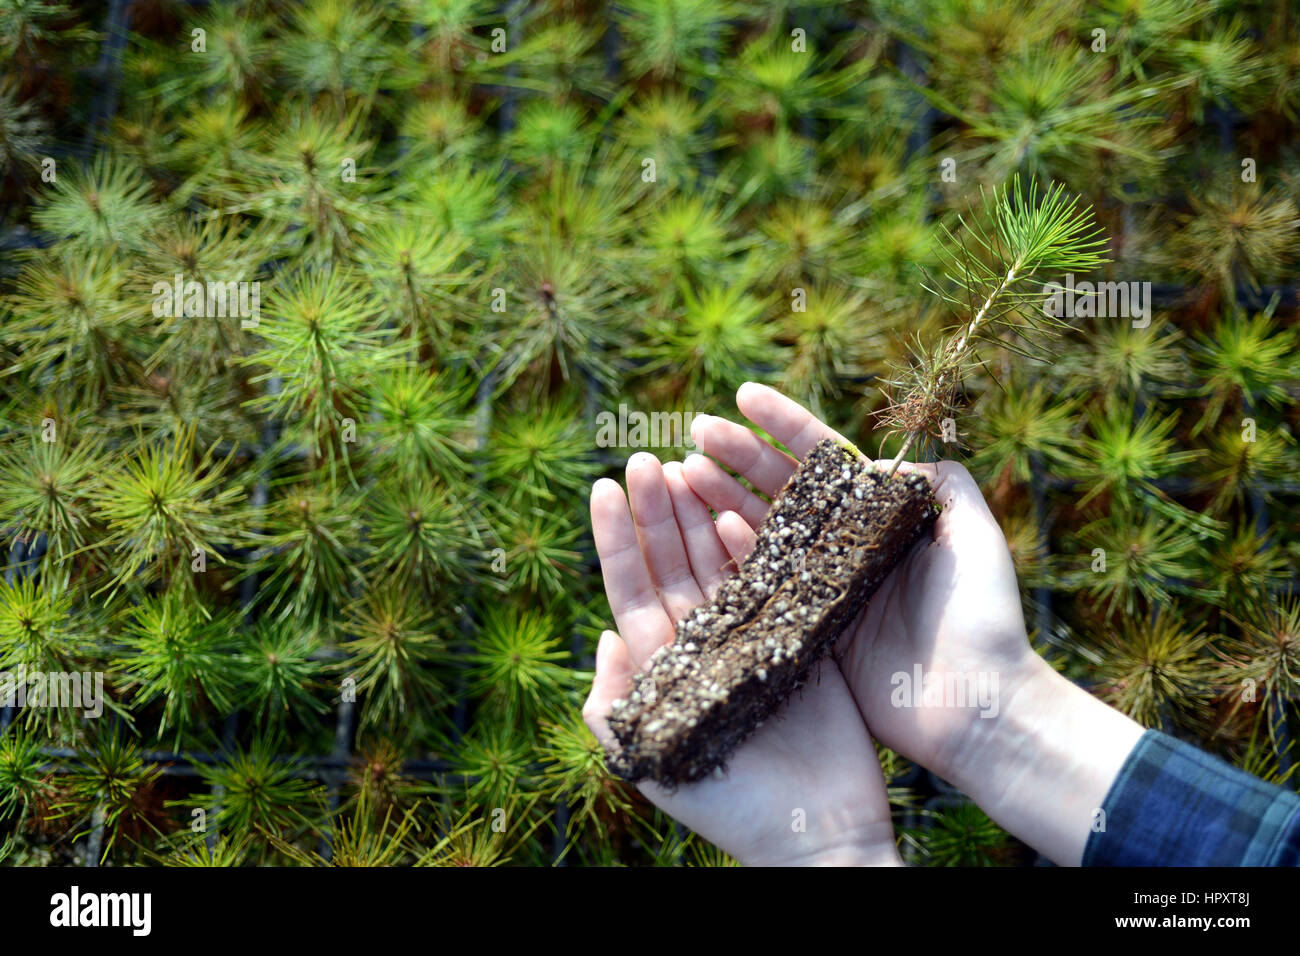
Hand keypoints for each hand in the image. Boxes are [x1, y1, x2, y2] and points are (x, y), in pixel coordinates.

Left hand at [584, 452, 901, 865]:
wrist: (813, 831)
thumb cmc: (728, 807)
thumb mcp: (652, 761)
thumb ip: (616, 705)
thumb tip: (602, 636)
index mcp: (663, 664)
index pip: (632, 588)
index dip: (616, 539)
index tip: (603, 488)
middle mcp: (703, 640)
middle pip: (672, 562)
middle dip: (656, 510)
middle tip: (643, 458)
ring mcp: (749, 633)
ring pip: (717, 560)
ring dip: (699, 513)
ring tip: (684, 462)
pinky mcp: (795, 634)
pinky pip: (770, 579)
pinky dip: (752, 545)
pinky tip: (736, 508)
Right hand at [685, 383, 1143, 863]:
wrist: (979, 707)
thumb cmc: (985, 619)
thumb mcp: (976, 537)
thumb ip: (944, 487)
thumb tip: (883, 459)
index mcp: (878, 520)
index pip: (824, 460)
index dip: (783, 425)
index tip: (743, 394)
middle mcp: (842, 549)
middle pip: (780, 489)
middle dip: (738, 456)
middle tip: (697, 430)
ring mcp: (819, 589)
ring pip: (760, 530)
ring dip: (721, 498)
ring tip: (683, 471)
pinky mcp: (804, 631)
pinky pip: (761, 584)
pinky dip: (735, 554)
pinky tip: (711, 528)